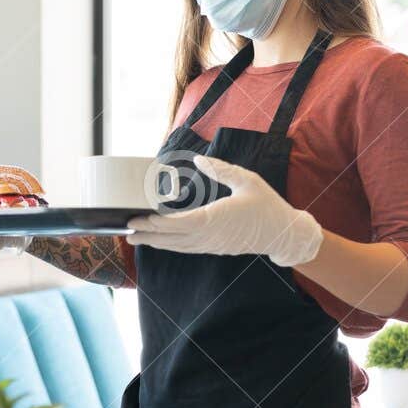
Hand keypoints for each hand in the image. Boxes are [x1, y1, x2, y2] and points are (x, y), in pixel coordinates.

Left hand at [126, 155, 321, 266]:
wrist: (283, 234)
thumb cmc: (267, 206)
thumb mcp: (247, 181)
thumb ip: (221, 169)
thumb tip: (198, 159)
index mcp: (214, 219)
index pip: (176, 224)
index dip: (154, 223)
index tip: (137, 218)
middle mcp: (208, 237)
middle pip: (170, 238)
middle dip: (146, 234)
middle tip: (124, 229)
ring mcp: (210, 245)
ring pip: (176, 246)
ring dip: (154, 242)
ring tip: (134, 237)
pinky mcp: (213, 248)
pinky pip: (186, 248)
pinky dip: (169, 245)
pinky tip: (159, 241)